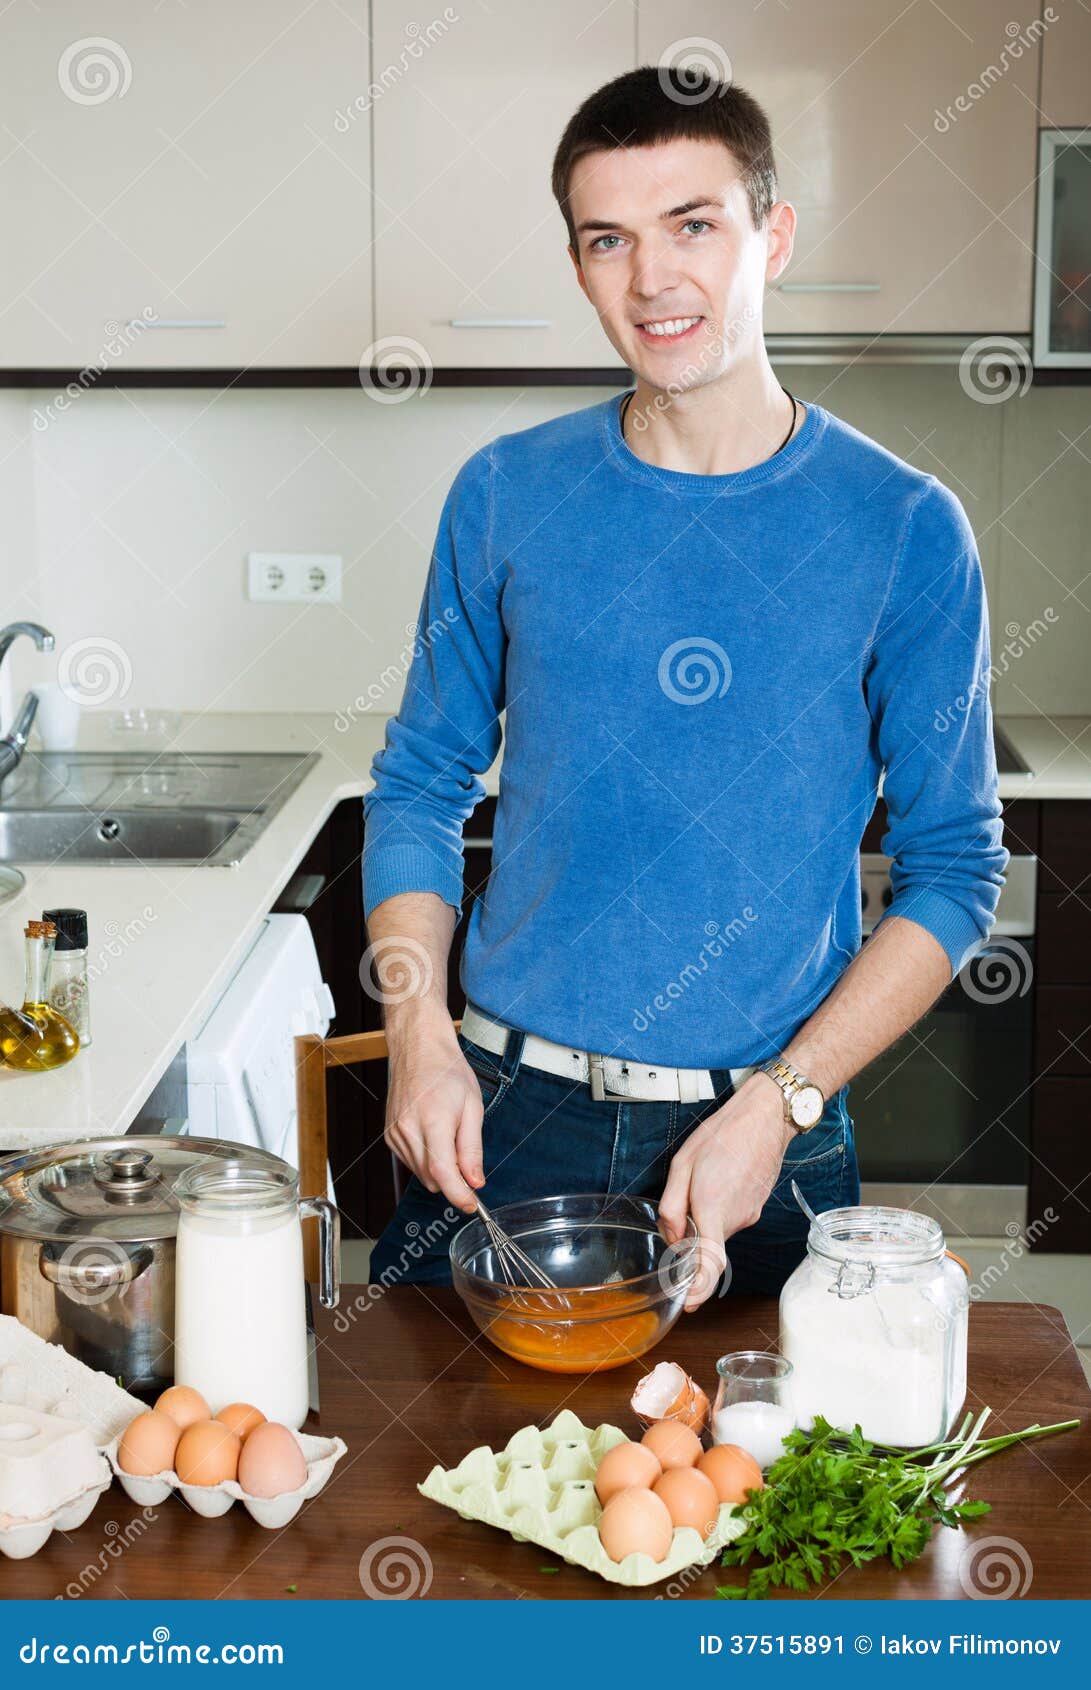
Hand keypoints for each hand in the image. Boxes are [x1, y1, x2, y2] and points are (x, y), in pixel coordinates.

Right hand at [384, 1004, 485, 1212]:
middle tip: (467, 1158)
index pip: (444, 1175)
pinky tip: (433, 1135)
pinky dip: (426, 1159)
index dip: (460, 1196)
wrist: (418, 1049)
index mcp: (433, 1121)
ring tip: (449, 1136)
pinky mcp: (389, 1136)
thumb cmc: (447, 1071)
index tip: (472, 1205)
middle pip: (432, 1179)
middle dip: (453, 1180)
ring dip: (439, 1169)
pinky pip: (410, 1162)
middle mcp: (408, 1130)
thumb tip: (475, 1181)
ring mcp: (395, 1134)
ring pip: (421, 1174)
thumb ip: (472, 1148)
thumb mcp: (472, 1107)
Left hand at [659, 1074, 792, 1310]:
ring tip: (702, 1180)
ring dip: (703, 1217)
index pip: (709, 1265)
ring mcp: (749, 1215)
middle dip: (689, 1233)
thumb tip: (672, 1237)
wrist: (765, 1118)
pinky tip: (718, 1179)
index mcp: (713, 1209)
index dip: (698, 1290)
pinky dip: (717, 1209)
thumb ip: (672, 1206)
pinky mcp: (755, 1208)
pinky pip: (729, 1219)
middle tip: (682, 1199)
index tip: (688, 1302)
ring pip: (716, 1230)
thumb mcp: (682, 1164)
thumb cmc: (723, 1135)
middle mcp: (735, 1219)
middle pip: (705, 1244)